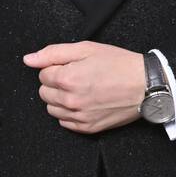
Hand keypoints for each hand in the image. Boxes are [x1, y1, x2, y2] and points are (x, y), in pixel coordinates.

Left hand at [23, 41, 144, 133]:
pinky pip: (64, 123)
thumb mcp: (86, 48)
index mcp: (68, 78)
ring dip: (60, 99)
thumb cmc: (120, 64)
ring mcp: (79, 116)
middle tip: (77, 76)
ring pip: (52, 109)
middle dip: (55, 83)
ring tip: (81, 89)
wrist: (146, 86)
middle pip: (44, 93)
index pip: (42, 75)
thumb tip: (29, 59)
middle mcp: (71, 100)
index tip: (72, 66)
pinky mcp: (88, 128)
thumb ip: (53, 53)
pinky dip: (69, 113)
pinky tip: (84, 102)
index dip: (56, 68)